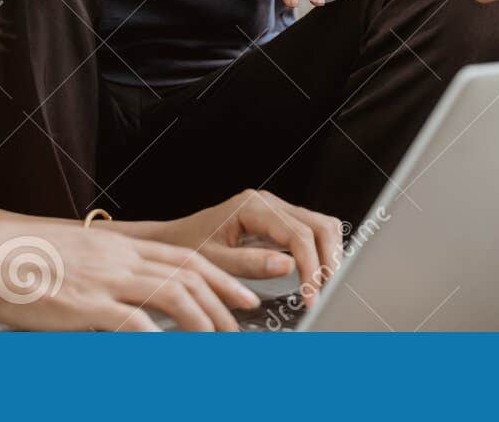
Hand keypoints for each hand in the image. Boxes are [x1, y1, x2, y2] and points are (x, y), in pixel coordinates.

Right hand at [0, 220, 261, 331]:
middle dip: (225, 299)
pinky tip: (171, 351)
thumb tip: (133, 301)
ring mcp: (106, 280)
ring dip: (202, 320)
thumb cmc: (26, 264)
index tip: (246, 295)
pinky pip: (132, 321)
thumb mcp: (80, 259)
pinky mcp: (87, 304)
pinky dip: (156, 338)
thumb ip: (111, 273)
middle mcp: (122, 259)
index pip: (187, 257)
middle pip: (190, 274)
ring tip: (218, 341)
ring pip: (172, 294)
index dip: (223, 277)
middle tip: (246, 322)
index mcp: (122, 247)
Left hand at [128, 189, 345, 306]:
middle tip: (324, 292)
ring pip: (320, 224)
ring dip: (328, 254)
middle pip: (318, 224)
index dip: (310, 266)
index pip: (297, 234)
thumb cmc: (185, 248)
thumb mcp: (213, 261)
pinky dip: (320, 250)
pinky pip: (310, 229)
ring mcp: (274, 209)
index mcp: (252, 206)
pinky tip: (316, 272)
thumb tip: (287, 266)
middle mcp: (267, 202)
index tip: (311, 295)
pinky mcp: (277, 220)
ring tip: (324, 285)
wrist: (171, 240)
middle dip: (326, 260)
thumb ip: (250, 264)